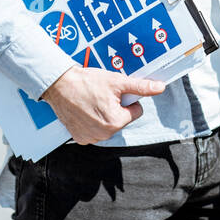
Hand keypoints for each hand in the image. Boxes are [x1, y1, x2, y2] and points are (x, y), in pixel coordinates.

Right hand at [39, 65, 166, 144]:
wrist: (59, 85)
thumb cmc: (87, 82)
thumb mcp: (117, 82)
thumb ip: (140, 87)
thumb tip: (160, 88)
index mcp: (116, 122)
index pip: (136, 112)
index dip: (128, 100)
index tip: (114, 93)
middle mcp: (104, 134)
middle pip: (122, 119)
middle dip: (116, 108)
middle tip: (102, 96)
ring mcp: (91, 138)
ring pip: (109, 126)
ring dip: (105, 115)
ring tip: (93, 102)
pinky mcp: (80, 138)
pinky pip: (95, 131)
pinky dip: (92, 122)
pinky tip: (85, 110)